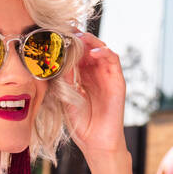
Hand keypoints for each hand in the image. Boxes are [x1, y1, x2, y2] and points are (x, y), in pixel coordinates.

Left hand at [64, 31, 126, 158]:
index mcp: (81, 77)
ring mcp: (106, 76)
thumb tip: (58, 58)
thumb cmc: (81, 124)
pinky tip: (93, 52)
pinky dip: (104, 52)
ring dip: (90, 41)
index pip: (75, 53)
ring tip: (79, 38)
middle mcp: (94, 73)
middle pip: (87, 47)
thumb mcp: (66, 98)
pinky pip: (113, 60)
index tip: (55, 34)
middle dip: (78, 38)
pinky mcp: (117, 80)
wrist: (96, 142)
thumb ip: (64, 79)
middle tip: (66, 30)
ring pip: (100, 49)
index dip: (67, 43)